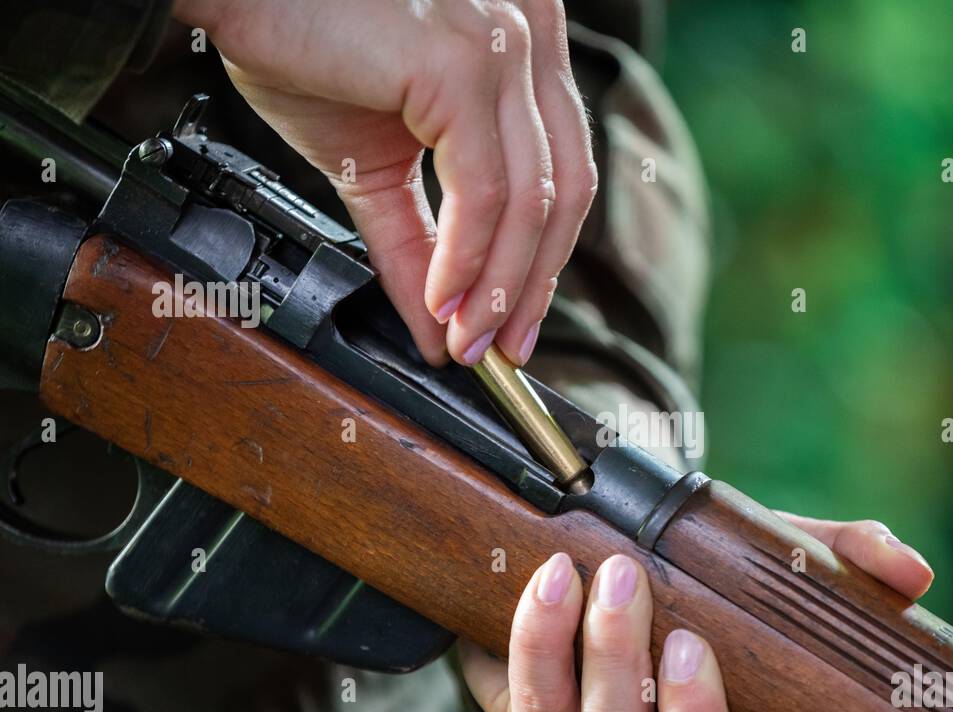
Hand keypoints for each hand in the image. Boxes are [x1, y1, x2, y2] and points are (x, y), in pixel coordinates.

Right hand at [173, 0, 596, 365]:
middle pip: (566, 188)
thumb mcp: (375, 158)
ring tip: (466, 341)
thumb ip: (417, 237)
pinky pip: (484, 193)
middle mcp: (529, 31)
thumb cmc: (296, 40)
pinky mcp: (463, 64)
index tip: (515, 321)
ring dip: (497, 289)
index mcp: (525, 43)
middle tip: (500, 349)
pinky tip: (440, 300)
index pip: (564, 169)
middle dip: (532, 285)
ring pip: (531, 201)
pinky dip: (465, 260)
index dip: (544, 257)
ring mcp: (503, 43)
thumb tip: (437, 320)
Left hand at [460, 514, 933, 711]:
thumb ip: (846, 563)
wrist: (601, 562)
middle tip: (663, 607)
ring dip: (596, 651)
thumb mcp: (777, 569)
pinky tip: (553, 576)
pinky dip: (536, 636)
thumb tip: (912, 573)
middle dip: (655, 692)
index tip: (702, 650)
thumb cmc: (704, 582)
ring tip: (611, 573)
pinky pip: (522, 698)